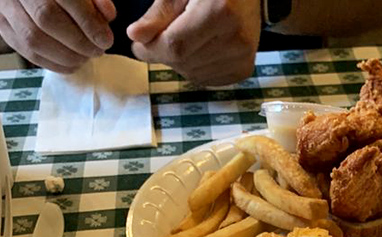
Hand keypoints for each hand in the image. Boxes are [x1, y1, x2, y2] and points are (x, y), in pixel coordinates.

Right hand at [0, 0, 115, 72]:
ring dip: (67, 57)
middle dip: (78, 42)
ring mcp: (7, 8)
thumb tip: (108, 15)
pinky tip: (72, 64)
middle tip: (97, 51)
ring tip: (85, 58)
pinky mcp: (4, 27)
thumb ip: (95, 0)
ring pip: (34, 39)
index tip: (105, 40)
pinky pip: (28, 53)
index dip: (88, 23)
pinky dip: (55, 64)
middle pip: (47, 20)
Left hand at [128, 0, 260, 86]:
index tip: (138, 45)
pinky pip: (208, 80)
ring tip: (184, 40)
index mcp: (220, 11)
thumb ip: (159, 13)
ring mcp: (243, 56)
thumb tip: (136, 36)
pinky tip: (198, 50)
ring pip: (193, 74)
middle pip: (183, 62)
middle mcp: (236, 38)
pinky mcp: (245, 68)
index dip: (150, 50)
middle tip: (160, 39)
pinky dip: (195, 69)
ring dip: (179, 62)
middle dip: (164, 54)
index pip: (176, 46)